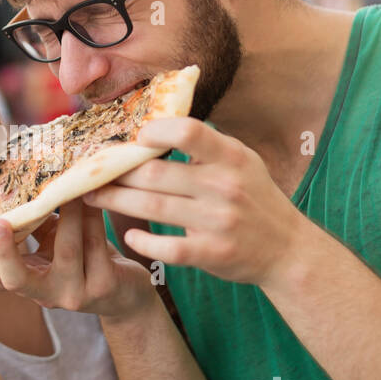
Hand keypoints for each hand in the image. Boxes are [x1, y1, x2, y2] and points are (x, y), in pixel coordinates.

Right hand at [0, 199, 158, 318]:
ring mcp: (74, 294)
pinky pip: (95, 245)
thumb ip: (32, 223)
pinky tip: (95, 195)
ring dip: (68, 214)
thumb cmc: (82, 258)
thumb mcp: (51, 243)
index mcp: (25, 282)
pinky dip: (92, 216)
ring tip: (68, 185)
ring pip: (66, 251)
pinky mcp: (103, 286)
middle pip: (15, 280)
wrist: (126, 293)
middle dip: (5, 251)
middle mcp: (44, 295)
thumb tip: (11, 182)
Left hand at [82, 117, 307, 288]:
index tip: (134, 137)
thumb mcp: (241, 161)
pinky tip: (129, 235)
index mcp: (231, 157)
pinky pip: (168, 247)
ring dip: (116, 201)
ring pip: (154, 207)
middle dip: (118, 172)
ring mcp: (218, 221)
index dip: (155, 131)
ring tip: (93, 196)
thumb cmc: (255, 198)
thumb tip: (152, 126)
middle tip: (93, 171)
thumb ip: (205, 146)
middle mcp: (225, 186)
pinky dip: (144, 240)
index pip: (189, 132)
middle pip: (156, 174)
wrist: (287, 248)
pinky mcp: (212, 253)